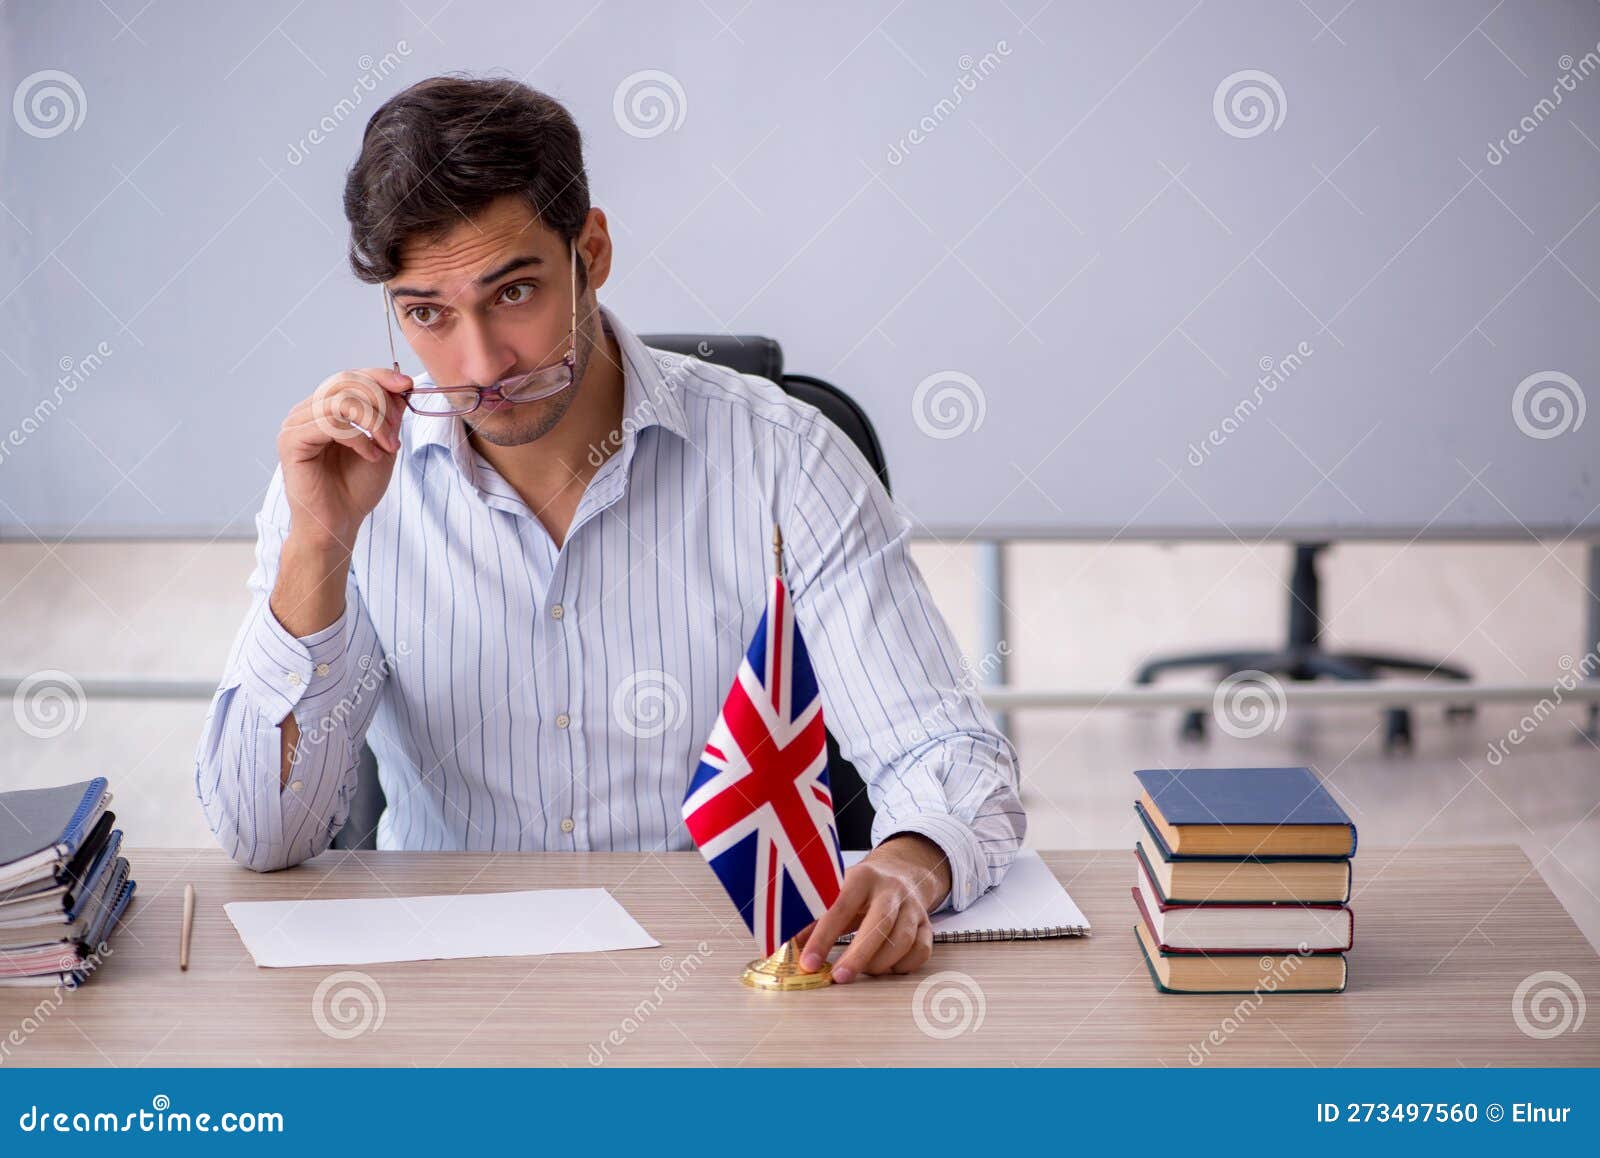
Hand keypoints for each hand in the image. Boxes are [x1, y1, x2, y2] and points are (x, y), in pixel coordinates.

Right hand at [277, 367, 411, 552]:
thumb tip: (401, 385)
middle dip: (381, 401)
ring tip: (387, 447)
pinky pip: (331, 422)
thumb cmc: (356, 489)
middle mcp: (306, 412)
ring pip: (341, 399)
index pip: (350, 378)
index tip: (408, 384)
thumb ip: (388, 414)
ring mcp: (295, 425)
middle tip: (396, 431)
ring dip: (374, 421)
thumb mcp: (383, 444)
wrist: (339, 524)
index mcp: (324, 409)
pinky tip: (370, 456)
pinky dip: (359, 437)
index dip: (380, 376)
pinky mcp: (291, 441)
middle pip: (346, 381)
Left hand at [797, 833, 951, 983]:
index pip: (840, 908)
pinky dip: (903, 965)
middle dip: (858, 956)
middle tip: (839, 979)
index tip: (808, 964)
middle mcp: (890, 889)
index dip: (823, 938)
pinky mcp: (927, 923)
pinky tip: (887, 968)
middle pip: (880, 923)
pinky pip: (922, 950)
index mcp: (861, 877)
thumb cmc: (859, 890)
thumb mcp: (834, 893)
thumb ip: (811, 919)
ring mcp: (913, 906)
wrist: (900, 872)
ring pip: (903, 939)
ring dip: (880, 963)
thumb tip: (783, 948)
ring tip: (862, 972)